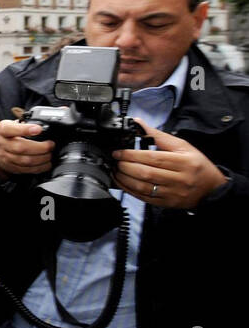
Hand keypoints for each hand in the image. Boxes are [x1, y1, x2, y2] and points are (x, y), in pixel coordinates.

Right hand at [0, 118, 54, 179]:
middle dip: (39, 147)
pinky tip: (46, 163)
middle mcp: (2, 143)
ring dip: (41, 158)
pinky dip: (39, 167)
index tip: (38, 128)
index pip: (11, 129)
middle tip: (51, 145)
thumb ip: (35, 118)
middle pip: (20, 147)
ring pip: (25, 160)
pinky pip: (26, 170)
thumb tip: (62, 110)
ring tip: (50, 154)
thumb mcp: (17, 122)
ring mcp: (5, 157)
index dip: (24, 129)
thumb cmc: (11, 134)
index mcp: (3, 129)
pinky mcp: (11, 167)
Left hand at [112, 119, 228, 209]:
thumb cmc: (196, 165)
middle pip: (146, 173)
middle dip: (125, 166)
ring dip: (124, 179)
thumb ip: (159, 136)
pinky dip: (129, 190)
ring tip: (116, 171)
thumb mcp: (183, 146)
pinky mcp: (167, 203)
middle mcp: (179, 179)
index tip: (119, 152)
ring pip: (143, 187)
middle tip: (116, 161)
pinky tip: (122, 182)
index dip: (131, 155)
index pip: (153, 158)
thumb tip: (138, 124)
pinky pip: (144, 197)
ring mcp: (173, 193)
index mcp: (184, 162)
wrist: (212, 188)